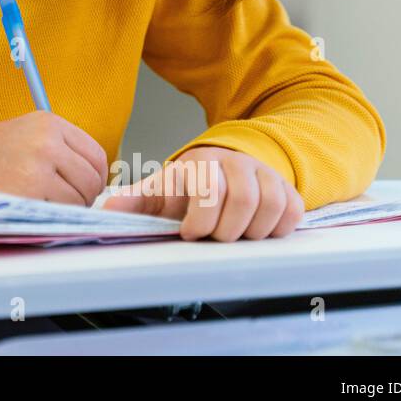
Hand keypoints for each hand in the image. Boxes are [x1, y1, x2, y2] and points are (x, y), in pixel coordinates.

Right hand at [0, 111, 109, 205]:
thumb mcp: (22, 135)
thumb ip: (58, 148)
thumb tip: (94, 176)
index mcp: (48, 123)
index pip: (96, 154)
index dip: (96, 177)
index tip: (88, 188)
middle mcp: (47, 140)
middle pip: (92, 178)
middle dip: (84, 197)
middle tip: (65, 202)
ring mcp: (40, 165)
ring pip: (79, 198)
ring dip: (67, 209)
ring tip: (42, 204)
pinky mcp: (30, 190)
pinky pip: (60, 211)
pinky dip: (51, 215)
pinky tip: (30, 208)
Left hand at [100, 145, 303, 240]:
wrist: (222, 169)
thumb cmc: (189, 187)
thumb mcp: (160, 192)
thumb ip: (135, 201)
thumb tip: (107, 209)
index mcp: (202, 164)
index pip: (210, 189)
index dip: (201, 219)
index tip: (190, 233)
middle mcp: (237, 163)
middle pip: (243, 200)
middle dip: (226, 229)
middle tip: (214, 237)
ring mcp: (264, 174)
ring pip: (272, 206)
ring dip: (252, 231)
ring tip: (235, 235)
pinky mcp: (287, 188)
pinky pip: (293, 210)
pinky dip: (278, 228)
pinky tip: (258, 231)